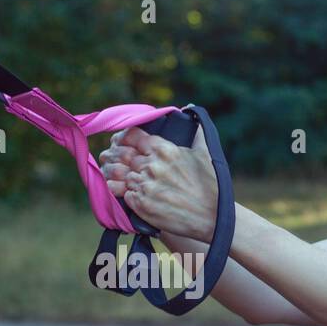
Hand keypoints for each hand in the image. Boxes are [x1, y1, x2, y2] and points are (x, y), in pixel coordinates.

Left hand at [96, 122, 218, 241]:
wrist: (213, 217)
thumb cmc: (211, 185)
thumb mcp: (205, 152)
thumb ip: (195, 129)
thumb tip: (189, 108)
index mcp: (164, 150)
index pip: (133, 136)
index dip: (125, 138)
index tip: (122, 142)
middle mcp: (152, 166)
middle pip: (123, 156)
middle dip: (117, 156)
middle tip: (113, 159)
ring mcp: (145, 185)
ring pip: (121, 175)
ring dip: (117, 175)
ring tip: (117, 176)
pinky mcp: (142, 205)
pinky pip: (124, 195)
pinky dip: (124, 193)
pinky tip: (127, 192)